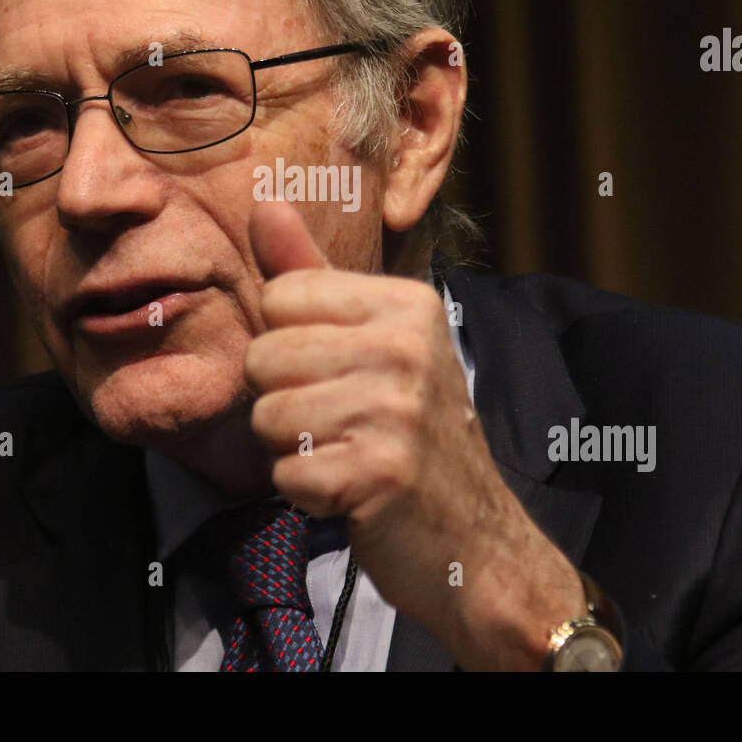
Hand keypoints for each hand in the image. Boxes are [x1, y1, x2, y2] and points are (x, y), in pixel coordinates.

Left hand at [244, 200, 585, 668]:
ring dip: (293, 451)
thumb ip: (310, 272)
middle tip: (341, 424)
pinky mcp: (381, 475)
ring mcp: (398, 411)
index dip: (290, 345)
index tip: (338, 375)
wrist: (477, 540)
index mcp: (406, 304)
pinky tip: (351, 493)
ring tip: (347, 455)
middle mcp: (406, 347)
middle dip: (284, 401)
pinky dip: (307, 494)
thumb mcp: (372, 339)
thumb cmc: (411, 432)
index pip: (281, 296)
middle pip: (264, 356)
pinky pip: (286, 475)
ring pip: (267, 417)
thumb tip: (264, 201)